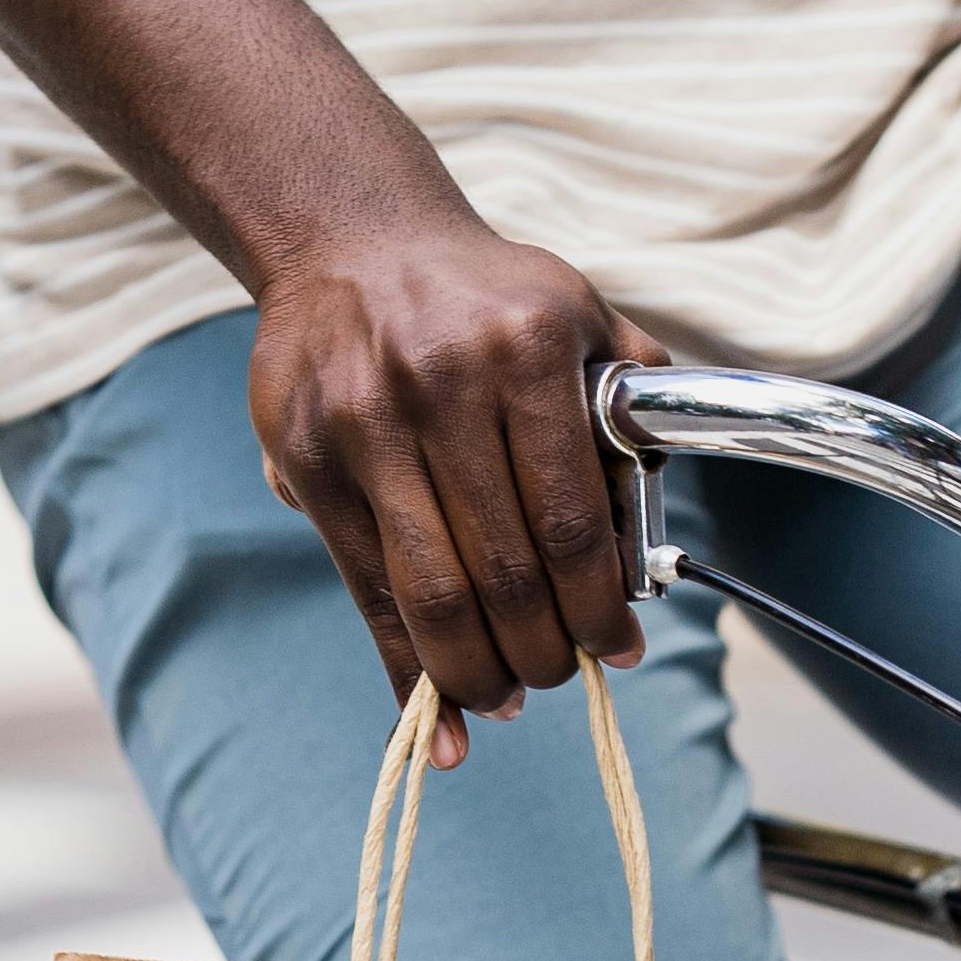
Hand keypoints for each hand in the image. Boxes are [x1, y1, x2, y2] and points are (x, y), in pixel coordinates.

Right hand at [247, 184, 638, 765]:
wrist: (350, 240)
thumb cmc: (481, 296)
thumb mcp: (577, 314)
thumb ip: (626, 405)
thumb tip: (652, 524)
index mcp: (528, 351)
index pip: (570, 520)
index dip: (598, 607)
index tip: (619, 651)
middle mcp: (445, 385)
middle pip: (506, 570)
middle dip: (542, 651)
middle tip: (558, 677)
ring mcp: (368, 425)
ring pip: (433, 592)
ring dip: (477, 672)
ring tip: (506, 696)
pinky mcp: (308, 461)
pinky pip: (367, 590)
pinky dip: (402, 669)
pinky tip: (435, 720)